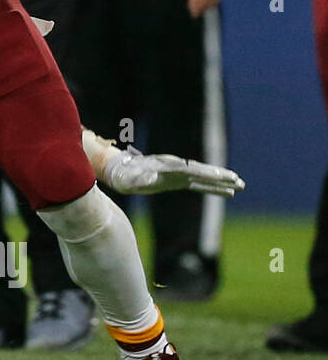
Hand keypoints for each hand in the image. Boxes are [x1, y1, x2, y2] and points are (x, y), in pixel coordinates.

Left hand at [102, 146, 245, 197]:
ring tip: (240, 185)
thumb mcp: (130, 180)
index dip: (209, 175)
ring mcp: (177, 173)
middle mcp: (176, 168)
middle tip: (241, 182)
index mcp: (168, 167)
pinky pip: (198, 184)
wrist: (119, 170)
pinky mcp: (177, 180)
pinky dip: (212, 187)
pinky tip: (226, 192)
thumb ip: (142, 179)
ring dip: (221, 182)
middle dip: (221, 177)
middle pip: (202, 172)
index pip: (194, 171)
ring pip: (203, 178)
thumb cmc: (124, 177)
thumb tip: (153, 178)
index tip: (225, 177)